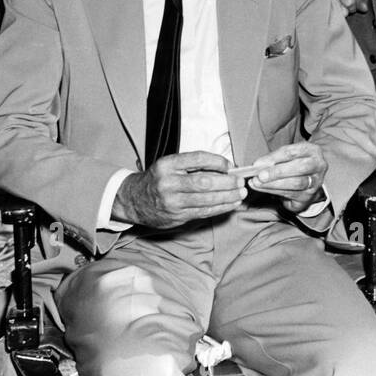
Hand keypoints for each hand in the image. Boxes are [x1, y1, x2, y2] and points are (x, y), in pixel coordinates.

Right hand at [111, 151, 246, 229]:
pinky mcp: (176, 217)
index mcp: (168, 164)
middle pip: (204, 182)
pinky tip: (231, 204)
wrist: (134, 200)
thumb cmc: (159, 179)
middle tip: (240, 182)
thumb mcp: (170, 165)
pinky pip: (203, 212)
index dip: (217, 161)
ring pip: (206, 200)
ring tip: (241, 194)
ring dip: (227, 197)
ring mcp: (172, 202)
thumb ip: (194, 165)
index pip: (197, 159)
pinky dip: (220, 208)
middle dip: (227, 182)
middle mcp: (168, 183)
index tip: (230, 166)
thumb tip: (225, 168)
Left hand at [244, 142, 327, 214]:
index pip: (293, 152)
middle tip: (260, 176)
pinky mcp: (309, 196)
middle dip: (277, 172)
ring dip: (274, 184)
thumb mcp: (287, 157)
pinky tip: (264, 189)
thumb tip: (258, 165)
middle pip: (299, 168)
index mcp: (313, 150)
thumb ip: (274, 159)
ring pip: (296, 183)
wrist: (308, 180)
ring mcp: (316, 182)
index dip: (274, 158)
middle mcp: (319, 166)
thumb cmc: (294, 164)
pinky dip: (275, 192)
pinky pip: (292, 195)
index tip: (258, 163)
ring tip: (258, 183)